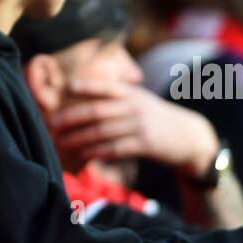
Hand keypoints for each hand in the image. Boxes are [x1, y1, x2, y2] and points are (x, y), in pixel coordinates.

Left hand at [47, 78, 218, 174]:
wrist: (190, 137)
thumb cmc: (158, 119)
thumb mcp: (141, 101)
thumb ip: (118, 98)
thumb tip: (84, 99)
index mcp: (132, 93)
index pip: (105, 87)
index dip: (85, 86)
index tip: (65, 88)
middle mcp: (134, 106)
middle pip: (97, 111)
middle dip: (71, 117)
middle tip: (51, 123)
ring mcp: (140, 126)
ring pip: (103, 132)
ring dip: (79, 138)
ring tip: (61, 142)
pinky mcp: (145, 145)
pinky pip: (115, 149)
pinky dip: (97, 152)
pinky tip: (83, 155)